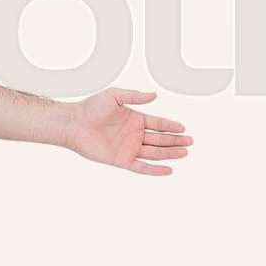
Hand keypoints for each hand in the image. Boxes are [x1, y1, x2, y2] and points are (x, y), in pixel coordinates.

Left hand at [65, 88, 193, 175]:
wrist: (75, 123)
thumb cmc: (92, 107)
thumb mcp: (114, 96)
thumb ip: (135, 96)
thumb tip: (154, 96)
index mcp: (135, 119)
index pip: (158, 124)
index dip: (171, 126)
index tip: (183, 128)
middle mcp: (134, 135)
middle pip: (160, 139)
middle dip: (175, 140)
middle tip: (190, 142)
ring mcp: (129, 148)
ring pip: (154, 152)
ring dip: (169, 153)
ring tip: (184, 153)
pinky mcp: (121, 160)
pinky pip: (141, 167)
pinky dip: (154, 169)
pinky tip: (168, 169)